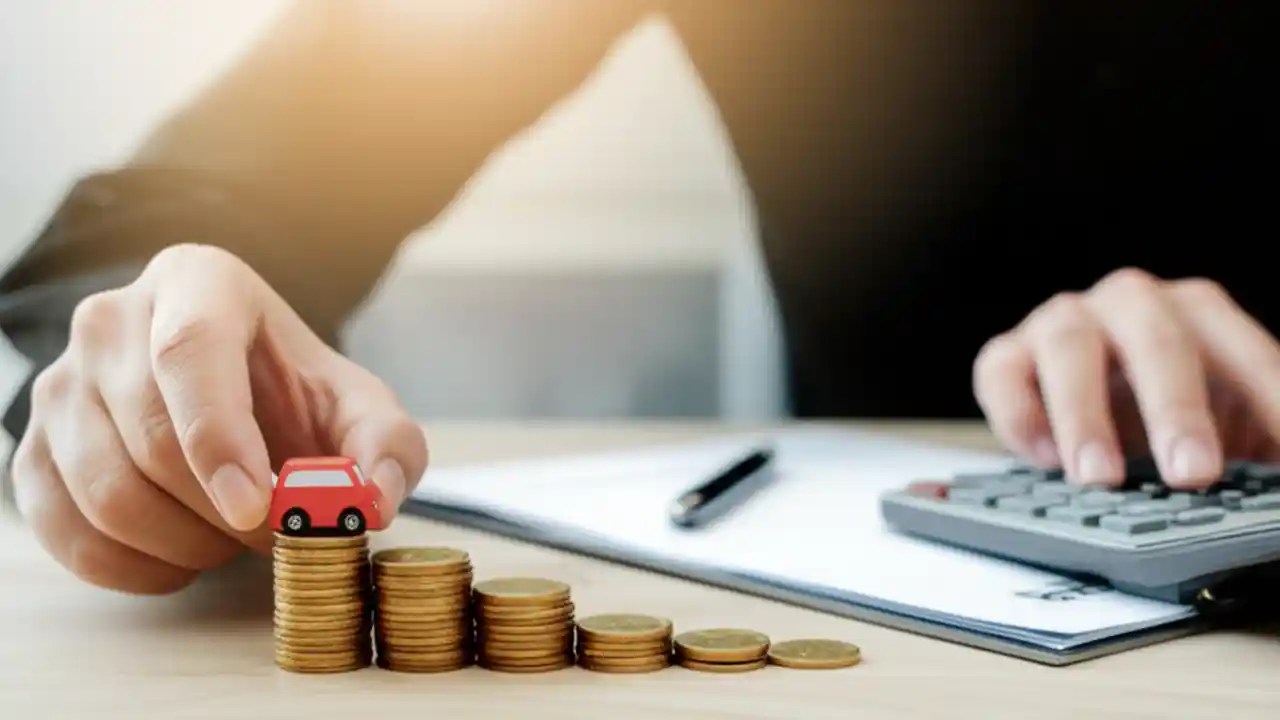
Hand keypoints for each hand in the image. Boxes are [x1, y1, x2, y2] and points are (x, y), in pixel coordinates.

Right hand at [11, 244, 427, 593]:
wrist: (235, 392)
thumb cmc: (292, 393)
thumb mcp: (357, 405)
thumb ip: (387, 444)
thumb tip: (375, 501)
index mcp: (196, 283)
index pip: (189, 354)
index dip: (219, 438)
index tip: (258, 506)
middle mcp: (112, 321)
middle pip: (151, 439)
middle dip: (221, 511)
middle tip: (274, 534)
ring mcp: (60, 385)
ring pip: (106, 493)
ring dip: (182, 545)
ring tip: (231, 539)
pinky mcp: (33, 449)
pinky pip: (66, 532)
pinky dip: (133, 568)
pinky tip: (180, 559)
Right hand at [973, 267, 1279, 488]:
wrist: (1091, 410)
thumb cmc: (1169, 415)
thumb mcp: (1229, 423)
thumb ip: (1258, 443)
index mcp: (1197, 312)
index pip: (1241, 348)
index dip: (1267, 398)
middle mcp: (1128, 304)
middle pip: (1156, 339)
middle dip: (1176, 410)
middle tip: (1194, 475)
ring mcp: (1061, 324)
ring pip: (1069, 346)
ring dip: (1085, 415)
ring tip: (1100, 480)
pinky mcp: (1006, 356)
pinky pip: (1000, 374)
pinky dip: (1020, 416)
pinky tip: (1044, 460)